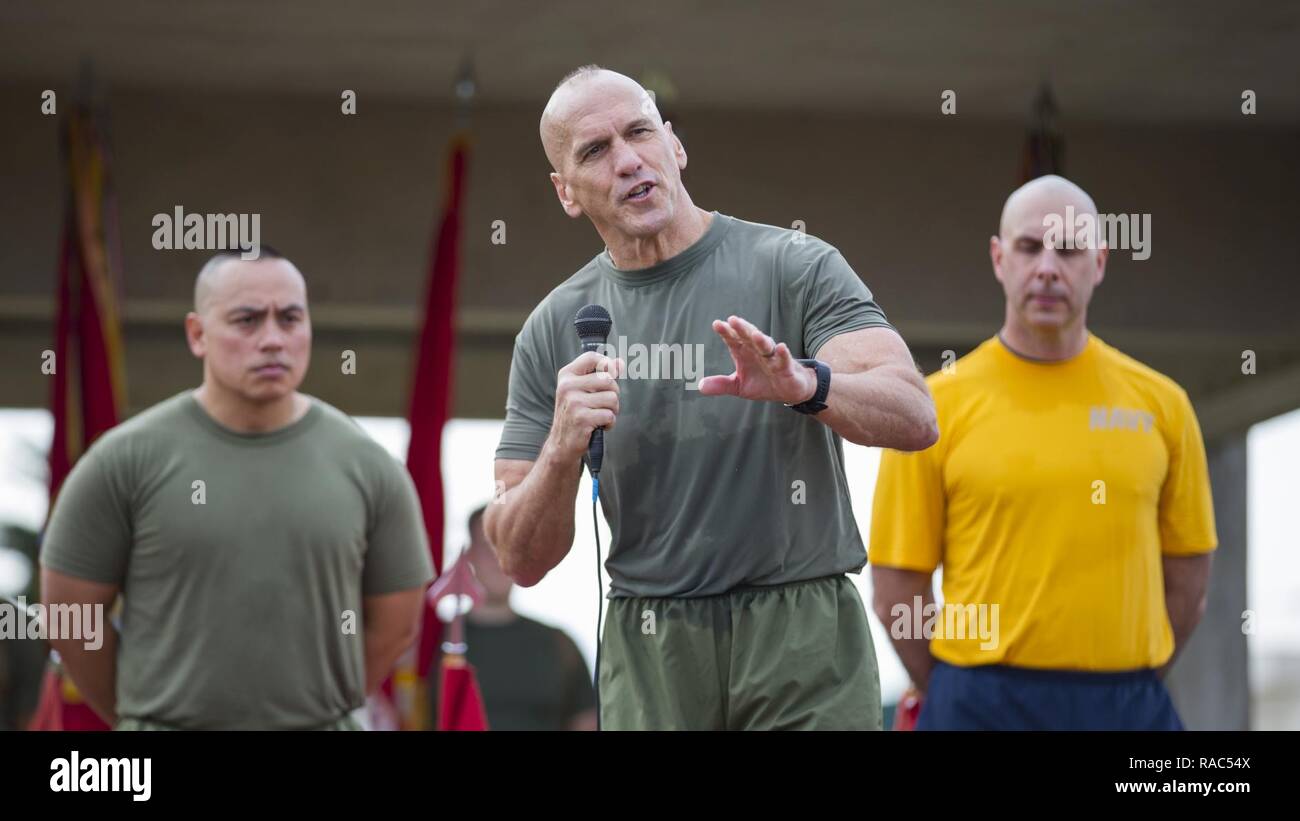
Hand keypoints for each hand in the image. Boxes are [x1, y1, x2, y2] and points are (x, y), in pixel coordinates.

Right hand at [546, 351, 624, 461]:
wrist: (561, 444)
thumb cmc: (575, 414)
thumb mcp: (581, 390)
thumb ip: (600, 375)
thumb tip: (620, 362)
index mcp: (566, 375)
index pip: (591, 358)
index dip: (607, 363)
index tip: (612, 373)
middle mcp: (567, 386)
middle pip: (608, 380)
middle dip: (613, 394)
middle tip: (603, 405)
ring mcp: (573, 402)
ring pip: (612, 398)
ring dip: (613, 410)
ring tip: (600, 416)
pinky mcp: (581, 418)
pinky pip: (609, 415)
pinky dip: (610, 423)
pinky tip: (599, 426)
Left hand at [697, 315, 816, 403]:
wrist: (788, 391)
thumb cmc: (762, 383)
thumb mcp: (739, 386)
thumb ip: (721, 384)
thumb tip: (700, 386)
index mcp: (744, 352)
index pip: (734, 339)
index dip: (726, 332)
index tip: (717, 324)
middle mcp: (757, 351)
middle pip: (749, 337)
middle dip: (742, 329)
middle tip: (733, 320)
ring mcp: (772, 358)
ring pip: (766, 346)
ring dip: (761, 340)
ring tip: (755, 335)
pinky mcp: (786, 367)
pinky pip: (784, 359)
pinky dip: (782, 354)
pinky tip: (780, 347)